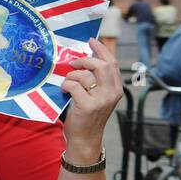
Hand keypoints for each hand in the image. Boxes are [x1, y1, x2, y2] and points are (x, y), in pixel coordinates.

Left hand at [61, 37, 121, 162]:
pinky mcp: (87, 106)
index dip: (102, 49)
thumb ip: (95, 80)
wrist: (85, 139)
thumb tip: (83, 60)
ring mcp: (101, 100)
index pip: (112, 63)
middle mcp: (112, 93)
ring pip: (85, 75)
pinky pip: (73, 86)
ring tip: (67, 84)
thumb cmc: (87, 116)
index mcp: (116, 89)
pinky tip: (64, 92)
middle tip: (73, 62)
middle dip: (85, 59)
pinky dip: (65, 86)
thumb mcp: (96, 96)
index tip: (92, 40)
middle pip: (102, 65)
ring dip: (71, 76)